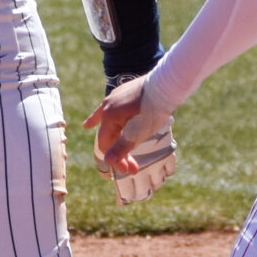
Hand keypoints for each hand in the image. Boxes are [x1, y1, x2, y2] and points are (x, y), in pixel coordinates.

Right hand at [84, 75, 177, 204]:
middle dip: (120, 153)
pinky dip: (101, 117)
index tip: (131, 170)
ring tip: (95, 139)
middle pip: (109, 135)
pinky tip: (90, 124)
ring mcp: (114, 98)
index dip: (117, 160)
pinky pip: (109, 109)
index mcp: (109, 117)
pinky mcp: (122, 93)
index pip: (107, 145)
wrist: (166, 86)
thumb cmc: (153, 110)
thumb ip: (122, 147)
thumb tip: (108, 162)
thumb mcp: (138, 133)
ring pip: (107, 122)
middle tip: (133, 168)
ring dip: (110, 137)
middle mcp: (107, 106)